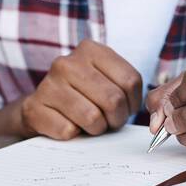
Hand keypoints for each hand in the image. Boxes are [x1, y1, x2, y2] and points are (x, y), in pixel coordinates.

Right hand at [16, 39, 141, 139]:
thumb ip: (124, 85)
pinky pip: (69, 131)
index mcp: (90, 49)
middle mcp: (67, 62)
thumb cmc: (81, 97)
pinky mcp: (35, 108)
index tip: (123, 108)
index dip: (132, 103)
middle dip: (116, 120)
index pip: (130, 81)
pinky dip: (74, 135)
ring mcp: (48, 84)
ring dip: (96, 129)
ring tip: (89, 125)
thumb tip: (150, 108)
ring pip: (92, 118)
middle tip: (108, 122)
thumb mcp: (104, 80)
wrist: (40, 108)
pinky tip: (68, 126)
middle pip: (113, 100)